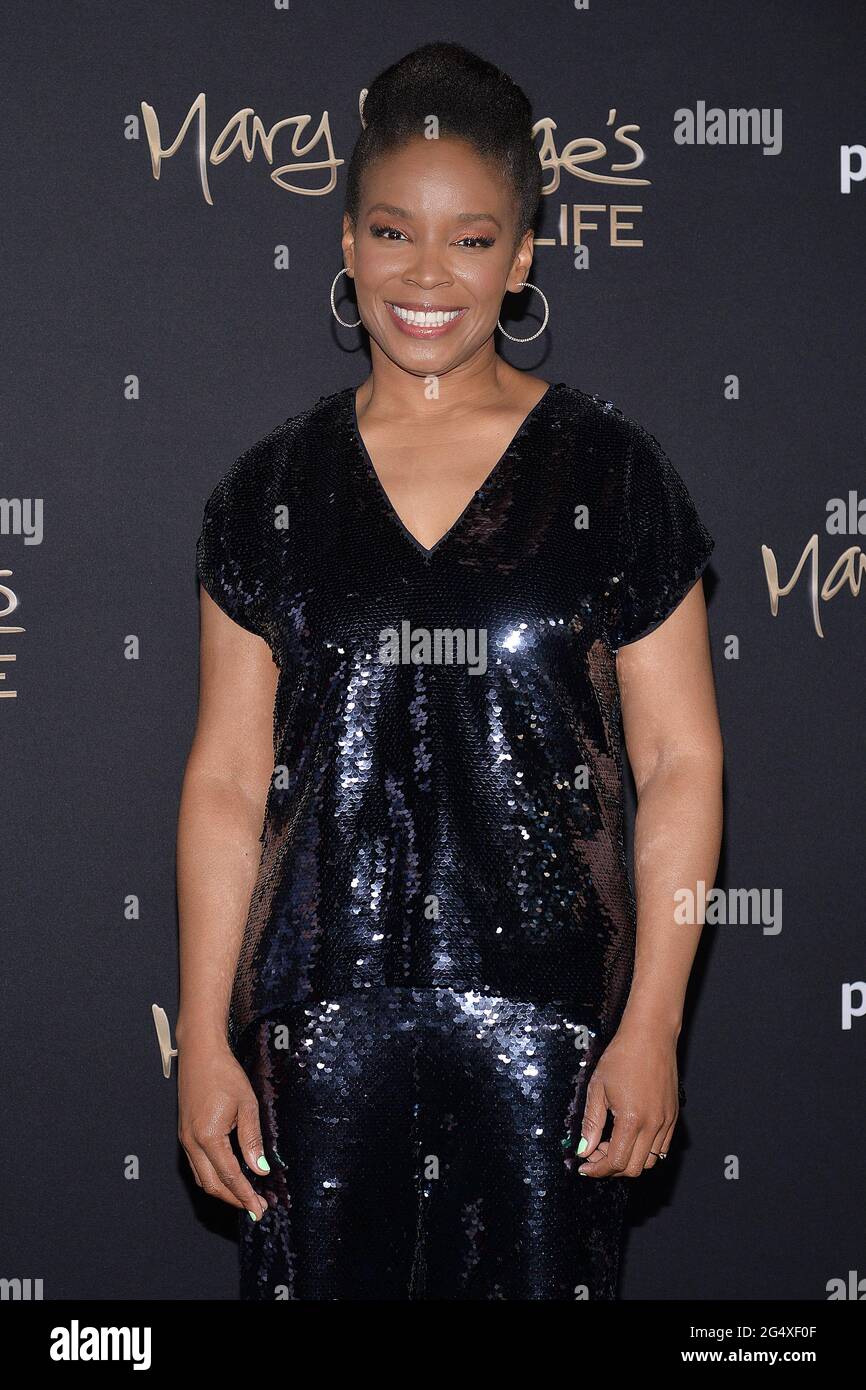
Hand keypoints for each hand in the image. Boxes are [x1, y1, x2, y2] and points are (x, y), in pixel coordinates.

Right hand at [178, 1038, 269, 1218]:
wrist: (200, 1053)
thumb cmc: (224, 1074)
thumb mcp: (246, 1105)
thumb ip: (252, 1140)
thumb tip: (260, 1168)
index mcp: (208, 1137)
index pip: (230, 1176)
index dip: (246, 1196)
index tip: (259, 1209)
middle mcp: (192, 1143)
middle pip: (212, 1185)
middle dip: (234, 1199)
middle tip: (255, 1207)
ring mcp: (185, 1139)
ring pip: (202, 1178)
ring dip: (223, 1191)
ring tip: (244, 1195)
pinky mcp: (185, 1134)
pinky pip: (197, 1165)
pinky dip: (213, 1177)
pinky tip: (228, 1176)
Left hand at [572, 1027, 679, 1176]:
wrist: (650, 1036)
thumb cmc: (622, 1056)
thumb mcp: (598, 1088)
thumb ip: (591, 1123)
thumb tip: (584, 1150)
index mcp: (632, 1119)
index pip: (616, 1162)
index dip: (598, 1169)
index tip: (585, 1166)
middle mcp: (653, 1124)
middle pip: (633, 1168)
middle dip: (611, 1167)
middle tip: (595, 1154)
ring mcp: (666, 1121)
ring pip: (650, 1161)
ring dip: (629, 1160)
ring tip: (612, 1143)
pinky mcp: (673, 1116)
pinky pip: (661, 1147)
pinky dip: (645, 1151)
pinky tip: (630, 1136)